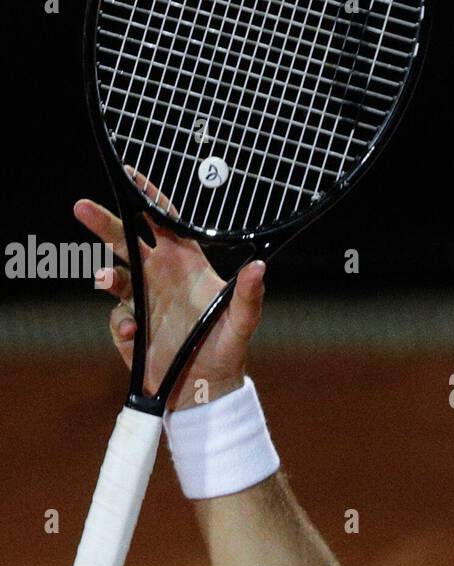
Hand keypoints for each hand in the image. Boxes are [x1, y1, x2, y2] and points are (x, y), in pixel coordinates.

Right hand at [77, 170, 266, 409]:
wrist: (205, 390)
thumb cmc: (227, 349)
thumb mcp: (242, 322)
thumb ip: (248, 295)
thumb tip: (260, 268)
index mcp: (186, 265)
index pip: (165, 223)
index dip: (148, 198)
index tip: (130, 175)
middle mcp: (160, 278)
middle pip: (126, 242)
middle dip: (105, 223)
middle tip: (82, 207)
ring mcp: (142, 303)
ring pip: (114, 278)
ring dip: (107, 277)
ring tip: (107, 279)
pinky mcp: (129, 329)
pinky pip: (116, 318)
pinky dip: (120, 324)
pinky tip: (132, 335)